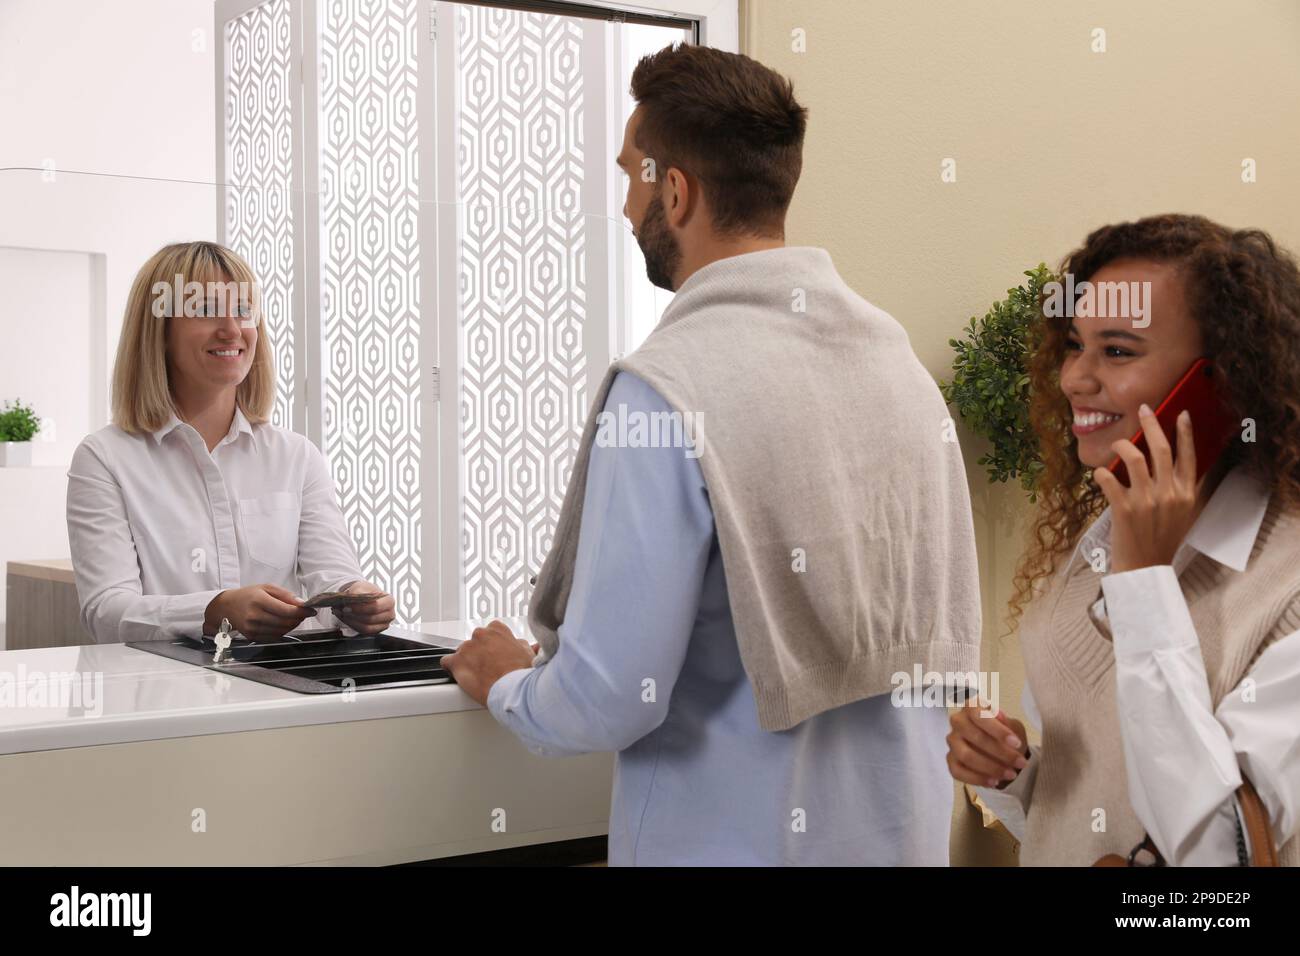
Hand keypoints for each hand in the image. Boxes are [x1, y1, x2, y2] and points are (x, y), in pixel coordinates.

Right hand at [204, 584, 316, 639]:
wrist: (226, 607)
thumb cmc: (248, 595)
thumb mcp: (267, 588)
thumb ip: (285, 595)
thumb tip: (302, 603)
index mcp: (259, 601)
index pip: (286, 610)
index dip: (302, 611)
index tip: (311, 610)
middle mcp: (254, 616)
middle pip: (285, 622)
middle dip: (299, 618)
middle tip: (303, 613)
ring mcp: (252, 628)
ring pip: (281, 631)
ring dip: (292, 625)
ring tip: (293, 617)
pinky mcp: (252, 636)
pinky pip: (274, 637)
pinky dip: (283, 631)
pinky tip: (283, 623)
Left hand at [334, 580, 395, 635]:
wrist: (365, 597)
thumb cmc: (366, 591)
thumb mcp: (361, 586)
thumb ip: (357, 592)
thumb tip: (351, 599)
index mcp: (389, 601)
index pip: (375, 607)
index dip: (360, 608)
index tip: (347, 605)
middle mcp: (389, 614)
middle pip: (370, 618)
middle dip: (354, 615)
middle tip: (343, 610)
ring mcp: (383, 624)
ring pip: (366, 627)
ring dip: (351, 622)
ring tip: (342, 614)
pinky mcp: (376, 631)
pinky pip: (363, 631)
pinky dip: (352, 625)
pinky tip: (345, 619)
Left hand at [439, 619, 536, 704]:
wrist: (513, 689)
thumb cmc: (522, 673)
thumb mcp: (528, 653)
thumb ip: (521, 645)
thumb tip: (524, 646)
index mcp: (497, 630)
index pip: (489, 632)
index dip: (492, 645)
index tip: (495, 654)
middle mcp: (480, 635)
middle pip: (474, 642)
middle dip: (479, 653)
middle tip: (488, 667)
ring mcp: (467, 647)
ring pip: (462, 653)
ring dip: (468, 662)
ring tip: (478, 676)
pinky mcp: (457, 662)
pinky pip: (447, 662)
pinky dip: (451, 669)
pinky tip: (460, 676)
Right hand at [946, 698, 1029, 788]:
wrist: (1002, 752)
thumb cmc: (1006, 735)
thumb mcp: (1013, 726)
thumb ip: (1007, 722)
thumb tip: (999, 717)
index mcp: (971, 707)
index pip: (979, 716)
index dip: (998, 730)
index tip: (1016, 743)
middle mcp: (958, 721)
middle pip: (974, 737)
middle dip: (1000, 752)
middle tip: (1020, 763)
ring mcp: (952, 741)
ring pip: (966, 756)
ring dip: (991, 767)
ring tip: (1011, 774)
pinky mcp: (950, 760)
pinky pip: (958, 771)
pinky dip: (978, 779)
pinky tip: (994, 782)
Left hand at [1093, 404, 1204, 571]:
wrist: (1146, 567)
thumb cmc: (1162, 539)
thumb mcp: (1182, 513)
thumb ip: (1180, 489)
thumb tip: (1174, 463)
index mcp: (1186, 495)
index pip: (1189, 456)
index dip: (1184, 433)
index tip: (1180, 413)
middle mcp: (1169, 494)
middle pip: (1162, 449)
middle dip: (1151, 424)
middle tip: (1143, 409)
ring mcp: (1146, 501)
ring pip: (1134, 458)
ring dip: (1122, 445)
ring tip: (1116, 444)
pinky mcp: (1124, 509)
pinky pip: (1109, 479)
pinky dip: (1100, 473)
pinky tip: (1099, 474)